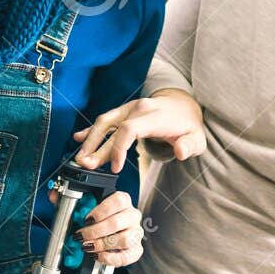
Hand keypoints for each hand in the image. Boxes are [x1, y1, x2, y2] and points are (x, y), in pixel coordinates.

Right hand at [73, 89, 204, 172]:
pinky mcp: (123, 112)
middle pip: (112, 127)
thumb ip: (189, 146)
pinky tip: (78, 138)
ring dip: (90, 140)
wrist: (183, 105)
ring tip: (80, 159)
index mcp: (154, 116)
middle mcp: (138, 109)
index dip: (119, 148)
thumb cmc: (188, 126)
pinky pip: (105, 119)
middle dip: (97, 147)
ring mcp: (129, 108)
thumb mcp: (197, 139)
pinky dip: (91, 129)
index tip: (115, 168)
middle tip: (86, 165)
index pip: (130, 129)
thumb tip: (181, 152)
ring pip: (104, 122)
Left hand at [75, 190, 144, 266]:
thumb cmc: (99, 218)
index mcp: (123, 201)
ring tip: (88, 246)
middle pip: (118, 223)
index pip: (119, 201)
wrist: (109, 232)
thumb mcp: (85, 205)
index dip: (101, 211)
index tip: (87, 219)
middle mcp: (132, 216)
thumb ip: (70, 200)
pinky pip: (127, 256)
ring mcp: (136, 233)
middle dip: (95, 231)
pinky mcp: (135, 249)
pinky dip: (110, 258)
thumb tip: (54, 196)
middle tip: (82, 236)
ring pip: (125, 240)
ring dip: (102, 245)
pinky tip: (98, 256)